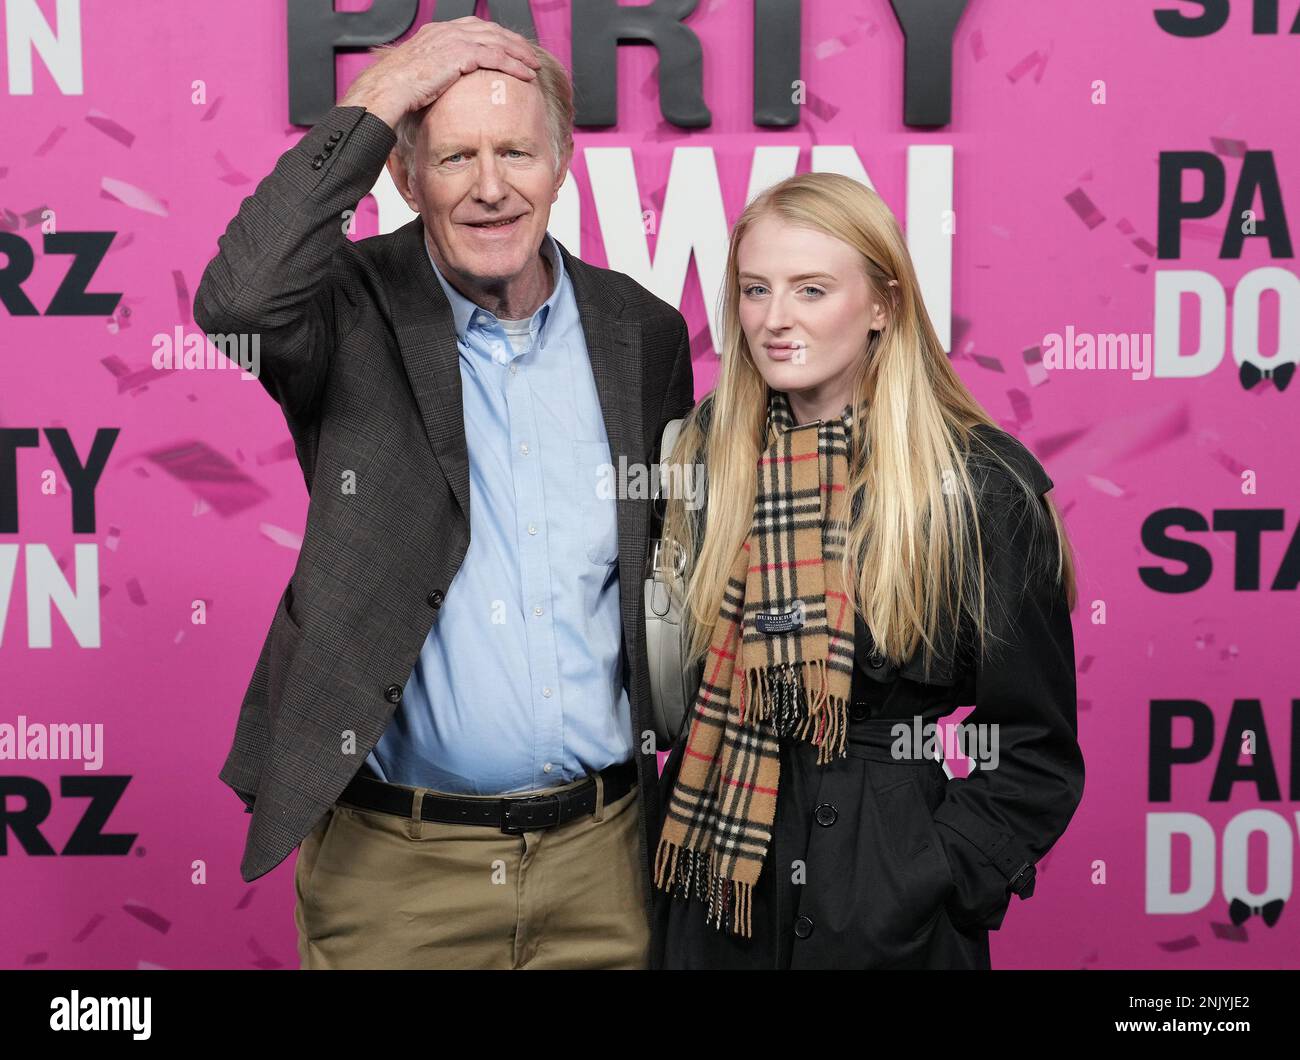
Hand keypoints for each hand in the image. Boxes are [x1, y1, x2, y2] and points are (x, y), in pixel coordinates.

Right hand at [339, 16, 541, 129]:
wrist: (391, 87)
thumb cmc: (402, 87)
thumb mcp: (424, 72)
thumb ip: (440, 70)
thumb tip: (448, 83)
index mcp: (439, 31)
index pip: (476, 28)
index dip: (497, 37)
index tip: (511, 47)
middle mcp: (448, 30)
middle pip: (491, 30)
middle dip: (513, 42)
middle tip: (529, 54)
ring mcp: (455, 39)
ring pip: (498, 41)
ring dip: (519, 53)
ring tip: (533, 65)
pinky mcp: (461, 53)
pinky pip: (496, 57)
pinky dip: (514, 65)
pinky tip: (526, 74)